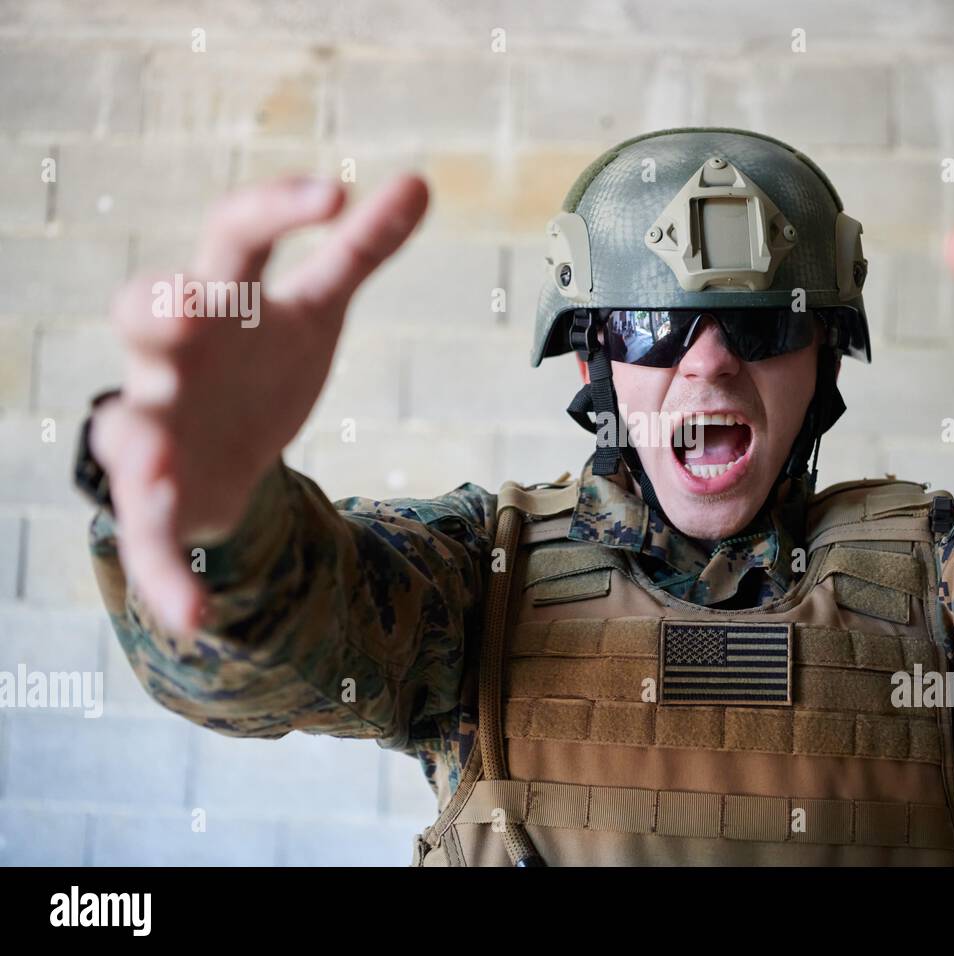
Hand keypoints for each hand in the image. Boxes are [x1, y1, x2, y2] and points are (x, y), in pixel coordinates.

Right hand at [93, 174, 429, 633]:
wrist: (226, 446)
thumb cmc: (262, 361)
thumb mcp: (312, 309)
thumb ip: (358, 251)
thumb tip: (420, 181)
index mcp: (223, 298)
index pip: (235, 236)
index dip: (276, 209)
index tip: (334, 194)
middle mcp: (177, 354)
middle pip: (147, 317)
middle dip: (162, 311)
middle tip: (189, 306)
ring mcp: (159, 424)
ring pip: (131, 425)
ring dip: (140, 440)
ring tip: (159, 459)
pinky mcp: (160, 498)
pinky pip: (149, 540)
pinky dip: (167, 581)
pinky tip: (197, 619)